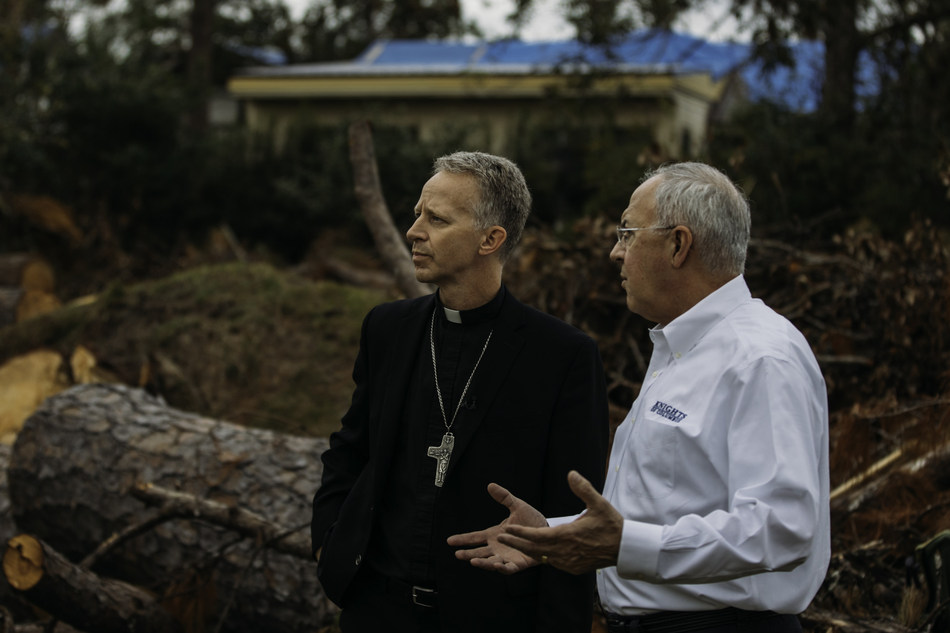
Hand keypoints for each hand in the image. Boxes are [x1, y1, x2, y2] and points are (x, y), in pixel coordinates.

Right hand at [446, 483, 547, 573]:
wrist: (549, 532)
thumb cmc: (532, 521)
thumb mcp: (517, 506)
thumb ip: (504, 497)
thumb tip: (490, 485)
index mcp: (494, 534)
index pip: (475, 537)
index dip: (463, 539)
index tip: (450, 540)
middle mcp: (498, 547)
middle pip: (479, 552)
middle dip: (468, 553)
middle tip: (457, 554)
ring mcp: (507, 557)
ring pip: (491, 562)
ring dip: (482, 563)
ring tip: (473, 561)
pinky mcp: (518, 564)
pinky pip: (508, 568)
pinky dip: (502, 568)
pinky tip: (496, 565)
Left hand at [497, 470, 622, 574]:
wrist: (625, 549)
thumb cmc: (611, 525)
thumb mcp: (599, 503)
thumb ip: (583, 488)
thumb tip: (570, 473)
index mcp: (567, 535)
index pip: (536, 536)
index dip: (520, 533)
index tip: (506, 530)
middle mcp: (565, 552)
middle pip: (534, 549)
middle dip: (517, 542)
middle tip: (501, 537)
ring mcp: (569, 563)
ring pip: (543, 557)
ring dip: (528, 551)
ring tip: (515, 544)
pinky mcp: (574, 568)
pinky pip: (554, 563)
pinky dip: (543, 557)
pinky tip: (538, 552)